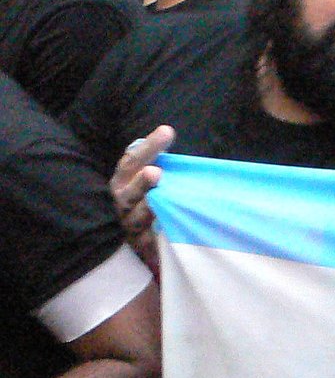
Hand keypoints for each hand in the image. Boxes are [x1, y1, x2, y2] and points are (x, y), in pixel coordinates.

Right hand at [111, 126, 174, 277]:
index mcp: (124, 179)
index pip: (132, 160)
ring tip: (157, 202)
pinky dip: (156, 237)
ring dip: (147, 209)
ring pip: (136, 217)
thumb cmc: (153, 197)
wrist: (148, 238)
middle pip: (129, 190)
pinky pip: (148, 242)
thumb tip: (168, 133)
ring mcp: (130, 223)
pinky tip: (167, 229)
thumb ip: (158, 161)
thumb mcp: (153, 178)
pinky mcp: (141, 245)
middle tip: (155, 172)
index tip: (167, 132)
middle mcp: (123, 200)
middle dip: (142, 182)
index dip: (149, 147)